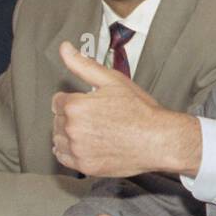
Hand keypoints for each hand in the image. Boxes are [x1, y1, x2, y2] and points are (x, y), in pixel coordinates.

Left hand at [51, 41, 198, 176]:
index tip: (89, 103)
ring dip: (68, 134)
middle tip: (95, 117)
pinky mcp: (85, 166)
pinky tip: (86, 145)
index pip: (57, 101)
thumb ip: (83, 65)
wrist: (158, 140)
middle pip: (57, 120)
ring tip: (93, 131)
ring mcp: (78, 150)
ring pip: (58, 139)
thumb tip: (64, 48)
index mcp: (75, 106)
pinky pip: (64, 157)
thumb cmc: (140, 110)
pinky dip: (70, 151)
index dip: (74, 100)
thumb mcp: (113, 81)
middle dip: (71, 117)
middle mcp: (72, 129)